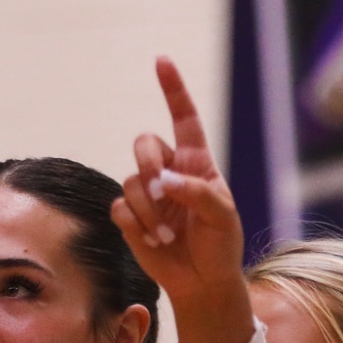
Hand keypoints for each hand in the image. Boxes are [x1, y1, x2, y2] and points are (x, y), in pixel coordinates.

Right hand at [114, 59, 246, 320]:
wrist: (203, 282)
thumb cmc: (219, 245)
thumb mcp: (222, 217)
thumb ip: (196, 193)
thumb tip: (164, 181)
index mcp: (196, 162)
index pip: (183, 118)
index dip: (173, 89)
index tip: (162, 60)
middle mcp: (169, 171)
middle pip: (143, 144)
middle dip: (148, 164)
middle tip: (162, 192)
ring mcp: (148, 194)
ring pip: (132, 181)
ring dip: (150, 211)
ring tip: (168, 236)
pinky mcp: (131, 217)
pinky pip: (121, 207)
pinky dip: (137, 226)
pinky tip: (154, 242)